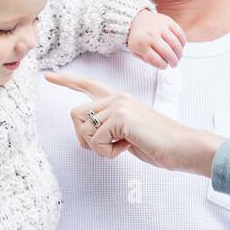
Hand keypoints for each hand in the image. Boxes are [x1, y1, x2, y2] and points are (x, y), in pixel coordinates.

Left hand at [43, 73, 224, 175]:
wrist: (181, 147)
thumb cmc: (158, 144)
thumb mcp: (127, 133)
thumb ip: (108, 127)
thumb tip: (87, 134)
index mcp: (118, 99)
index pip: (88, 85)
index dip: (67, 81)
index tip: (48, 76)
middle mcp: (116, 98)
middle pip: (75, 115)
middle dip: (85, 139)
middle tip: (110, 147)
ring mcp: (118, 105)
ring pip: (84, 129)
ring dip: (99, 148)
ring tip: (123, 146)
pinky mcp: (120, 117)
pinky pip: (96, 142)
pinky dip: (108, 153)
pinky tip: (128, 148)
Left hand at [127, 10, 186, 68]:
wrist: (136, 19)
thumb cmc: (138, 38)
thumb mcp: (136, 51)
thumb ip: (148, 60)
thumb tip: (164, 63)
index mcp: (141, 44)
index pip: (156, 60)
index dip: (163, 66)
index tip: (164, 66)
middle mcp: (151, 35)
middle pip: (168, 53)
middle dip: (174, 62)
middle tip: (174, 64)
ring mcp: (160, 27)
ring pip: (176, 44)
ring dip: (179, 54)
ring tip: (178, 57)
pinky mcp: (168, 21)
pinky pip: (180, 34)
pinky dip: (182, 43)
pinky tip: (180, 47)